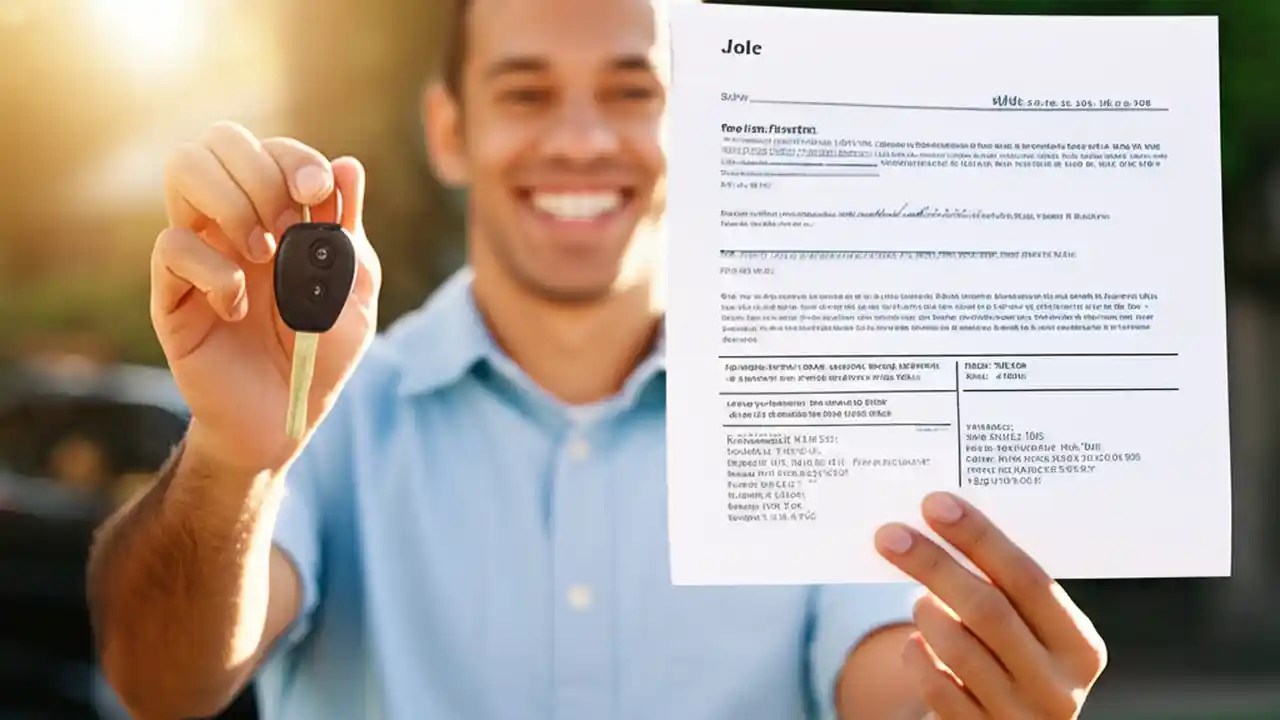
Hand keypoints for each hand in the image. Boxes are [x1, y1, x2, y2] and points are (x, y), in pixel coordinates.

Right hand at [151, 121, 381, 472]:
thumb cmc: (321, 352)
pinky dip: (216, 271)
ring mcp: (199, 249)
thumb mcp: (353, 294)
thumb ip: (349, 234)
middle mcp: (232, 220)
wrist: (286, 416)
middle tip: (288, 227)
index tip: (319, 191)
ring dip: (231, 202)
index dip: (294, 158)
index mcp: (279, 214)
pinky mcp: (170, 290)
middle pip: (219, 140)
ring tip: (263, 255)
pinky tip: (239, 307)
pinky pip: (172, 246)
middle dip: (261, 172)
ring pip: (183, 170)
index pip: (271, 149)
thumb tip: (348, 166)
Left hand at [874, 492, 1106, 718]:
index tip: (936, 505)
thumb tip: (943, 519)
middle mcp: (1059, 687)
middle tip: (891, 535)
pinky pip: (936, 687)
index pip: (1030, 580)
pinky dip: (918, 658)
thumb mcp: (1026, 630)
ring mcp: (1021, 719)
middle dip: (935, 565)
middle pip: (989, 610)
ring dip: (928, 615)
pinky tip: (917, 646)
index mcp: (1079, 646)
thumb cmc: (1008, 661)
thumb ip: (1002, 587)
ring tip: (922, 603)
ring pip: (959, 649)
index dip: (981, 539)